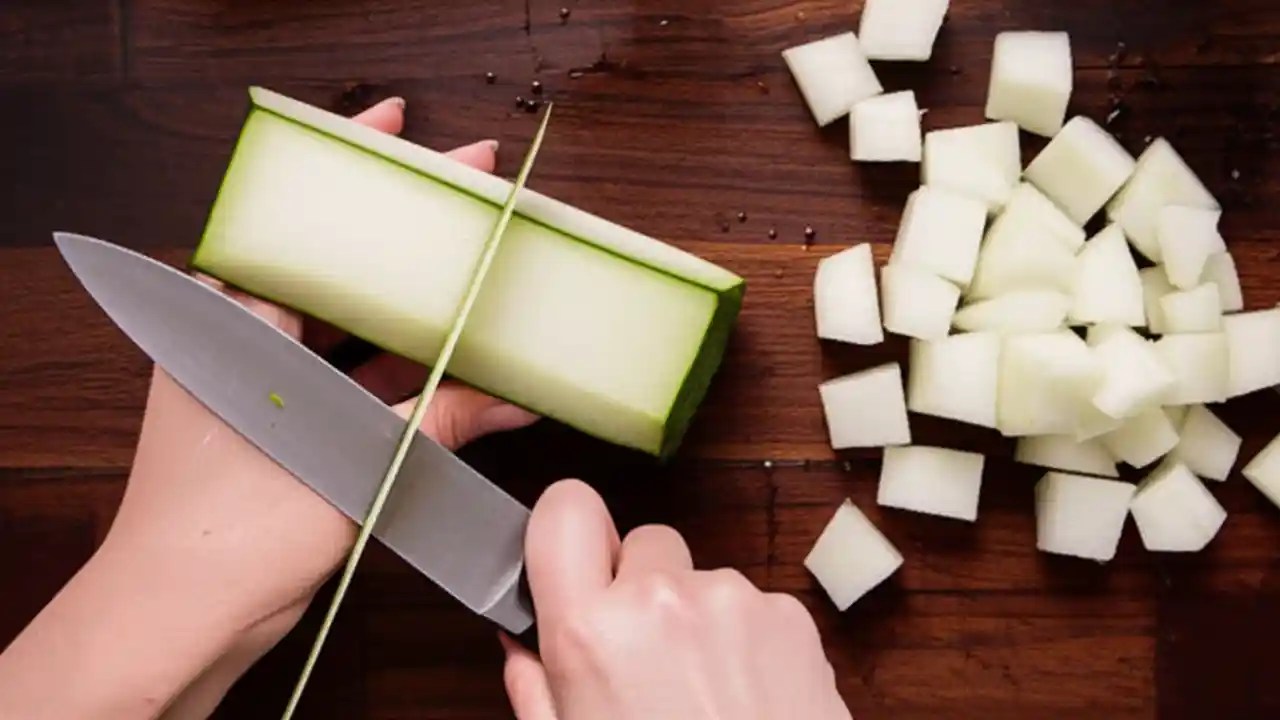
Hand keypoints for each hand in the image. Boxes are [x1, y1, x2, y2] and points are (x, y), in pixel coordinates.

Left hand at [0, 96, 537, 719]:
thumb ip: (436, 423)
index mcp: (228, 322)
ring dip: (404, 313)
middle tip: (459, 198)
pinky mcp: (280, 428)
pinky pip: (346, 383)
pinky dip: (396, 379)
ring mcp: (258, 385)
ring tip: (469, 280)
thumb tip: (513, 398)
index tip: (398, 125)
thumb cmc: (230, 531)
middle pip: (328, 266)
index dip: (349, 168)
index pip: (298, 220)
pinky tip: (457, 375)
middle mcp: (238, 341)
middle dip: (394, 235)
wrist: (176, 619)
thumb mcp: (347, 464)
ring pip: (341, 328)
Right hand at [500, 480, 851, 719]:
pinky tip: (744, 698)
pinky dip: (746, 639)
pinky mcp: (790, 615)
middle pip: (642, 541)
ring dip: (696, 617)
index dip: (565, 528)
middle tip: (645, 655)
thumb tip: (518, 641)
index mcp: (590, 631)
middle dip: (639, 585)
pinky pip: (752, 604)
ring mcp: (732, 600)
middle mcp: (662, 598)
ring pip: (700, 578)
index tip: (573, 561)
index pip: (564, 507)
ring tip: (704, 695)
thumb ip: (535, 687)